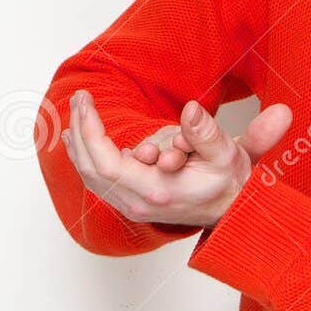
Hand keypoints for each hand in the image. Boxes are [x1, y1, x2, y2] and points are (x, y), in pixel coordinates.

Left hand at [60, 90, 292, 228]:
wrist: (236, 213)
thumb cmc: (230, 184)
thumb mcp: (226, 154)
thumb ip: (205, 133)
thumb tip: (189, 111)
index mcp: (157, 191)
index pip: (106, 163)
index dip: (90, 130)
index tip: (86, 101)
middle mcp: (138, 203)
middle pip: (90, 168)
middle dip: (80, 129)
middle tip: (79, 98)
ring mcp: (133, 206)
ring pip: (91, 176)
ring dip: (78, 143)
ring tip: (75, 113)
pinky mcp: (133, 203)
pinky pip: (99, 180)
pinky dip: (86, 157)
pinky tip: (78, 139)